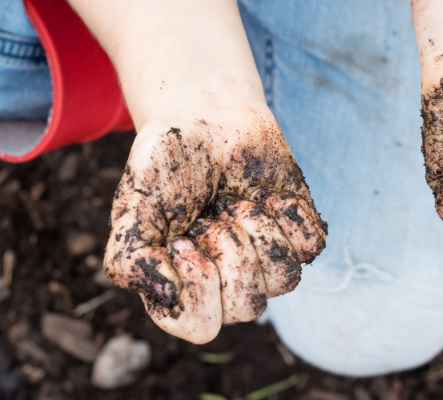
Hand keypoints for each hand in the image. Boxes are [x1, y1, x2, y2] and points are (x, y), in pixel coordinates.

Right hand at [103, 107, 325, 342]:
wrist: (206, 116)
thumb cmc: (166, 165)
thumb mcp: (132, 209)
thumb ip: (131, 262)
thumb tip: (169, 295)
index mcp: (183, 291)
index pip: (201, 325)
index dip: (196, 282)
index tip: (182, 239)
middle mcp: (226, 286)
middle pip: (247, 305)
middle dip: (228, 247)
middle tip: (212, 213)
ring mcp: (265, 262)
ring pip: (284, 278)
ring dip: (257, 228)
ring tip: (236, 202)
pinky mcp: (298, 234)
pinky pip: (312, 246)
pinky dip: (288, 212)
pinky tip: (265, 193)